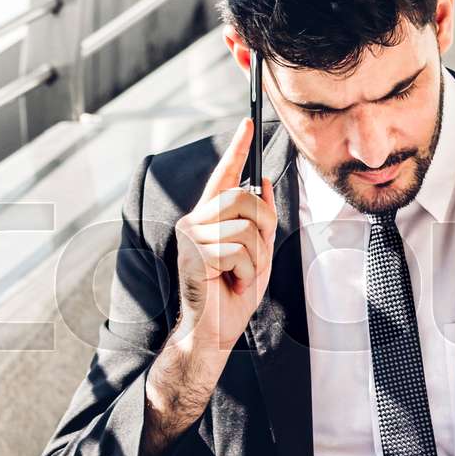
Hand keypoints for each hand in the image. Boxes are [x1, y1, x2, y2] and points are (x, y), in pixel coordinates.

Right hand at [173, 117, 276, 353]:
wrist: (214, 333)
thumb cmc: (233, 296)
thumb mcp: (257, 254)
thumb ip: (260, 221)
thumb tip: (261, 182)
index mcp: (210, 218)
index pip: (223, 175)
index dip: (236, 148)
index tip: (246, 122)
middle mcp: (195, 220)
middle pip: (242, 197)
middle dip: (264, 225)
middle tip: (258, 256)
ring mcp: (190, 235)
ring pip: (244, 226)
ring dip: (255, 257)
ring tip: (240, 276)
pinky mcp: (193, 253)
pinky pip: (238, 250)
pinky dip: (246, 271)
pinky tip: (232, 284)